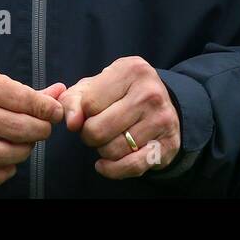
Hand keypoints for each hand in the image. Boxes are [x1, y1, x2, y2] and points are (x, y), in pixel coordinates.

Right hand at [0, 64, 64, 186]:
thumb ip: (24, 90)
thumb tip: (60, 93)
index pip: (21, 99)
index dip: (46, 109)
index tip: (56, 113)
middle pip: (16, 129)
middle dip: (40, 131)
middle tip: (43, 130)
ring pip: (2, 154)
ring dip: (24, 152)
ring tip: (26, 145)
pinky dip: (1, 175)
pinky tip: (8, 166)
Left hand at [58, 56, 181, 178]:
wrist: (160, 104)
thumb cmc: (118, 94)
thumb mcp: (93, 86)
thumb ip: (72, 100)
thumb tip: (72, 123)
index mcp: (131, 70)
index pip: (89, 104)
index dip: (82, 114)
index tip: (89, 113)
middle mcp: (150, 92)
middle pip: (98, 129)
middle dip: (89, 135)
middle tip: (95, 130)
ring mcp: (162, 119)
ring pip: (113, 150)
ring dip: (103, 151)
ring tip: (108, 139)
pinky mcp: (168, 145)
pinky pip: (132, 167)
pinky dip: (113, 170)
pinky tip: (105, 164)